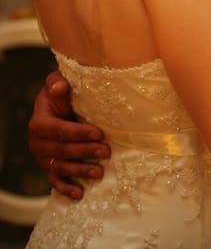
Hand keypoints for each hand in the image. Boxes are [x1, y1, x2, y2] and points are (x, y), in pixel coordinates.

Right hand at [29, 70, 109, 199]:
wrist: (56, 107)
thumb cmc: (60, 94)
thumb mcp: (57, 83)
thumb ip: (56, 83)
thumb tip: (60, 87)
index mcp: (39, 122)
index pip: (59, 130)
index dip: (79, 133)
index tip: (98, 133)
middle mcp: (37, 143)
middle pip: (62, 150)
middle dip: (85, 152)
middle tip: (106, 152)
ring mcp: (42, 158)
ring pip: (60, 167)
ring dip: (80, 171)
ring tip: (99, 172)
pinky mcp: (48, 168)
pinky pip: (55, 181)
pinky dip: (66, 188)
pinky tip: (80, 194)